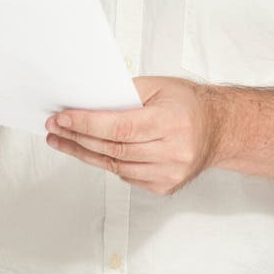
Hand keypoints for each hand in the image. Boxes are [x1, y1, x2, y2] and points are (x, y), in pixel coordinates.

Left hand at [44, 76, 220, 195]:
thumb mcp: (159, 86)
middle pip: (113, 148)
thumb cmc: (188, 103)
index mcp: (170, 122)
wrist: (219, 128)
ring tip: (62, 140)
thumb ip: (125, 93)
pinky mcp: (164, 187)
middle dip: (78, 137)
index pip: (119, 127)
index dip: (87, 123)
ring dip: (84, 152)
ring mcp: (168, 173)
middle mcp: (171, 152)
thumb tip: (89, 100)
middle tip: (54, 127)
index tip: (62, 117)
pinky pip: (126, 175)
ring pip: (115, 165)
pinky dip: (106, 162)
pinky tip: (89, 151)